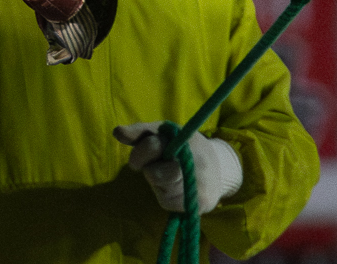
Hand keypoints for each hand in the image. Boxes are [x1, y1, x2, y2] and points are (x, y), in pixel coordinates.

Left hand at [113, 122, 242, 214]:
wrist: (220, 170)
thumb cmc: (184, 147)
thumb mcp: (165, 132)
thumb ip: (140, 132)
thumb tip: (117, 132)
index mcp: (184, 140)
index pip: (152, 146)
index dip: (140, 153)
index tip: (137, 159)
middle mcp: (194, 163)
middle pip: (154, 174)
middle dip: (150, 171)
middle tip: (159, 166)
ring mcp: (197, 185)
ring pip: (160, 190)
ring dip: (159, 184)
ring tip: (172, 176)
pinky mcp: (199, 205)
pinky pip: (167, 202)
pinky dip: (167, 196)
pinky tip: (178, 188)